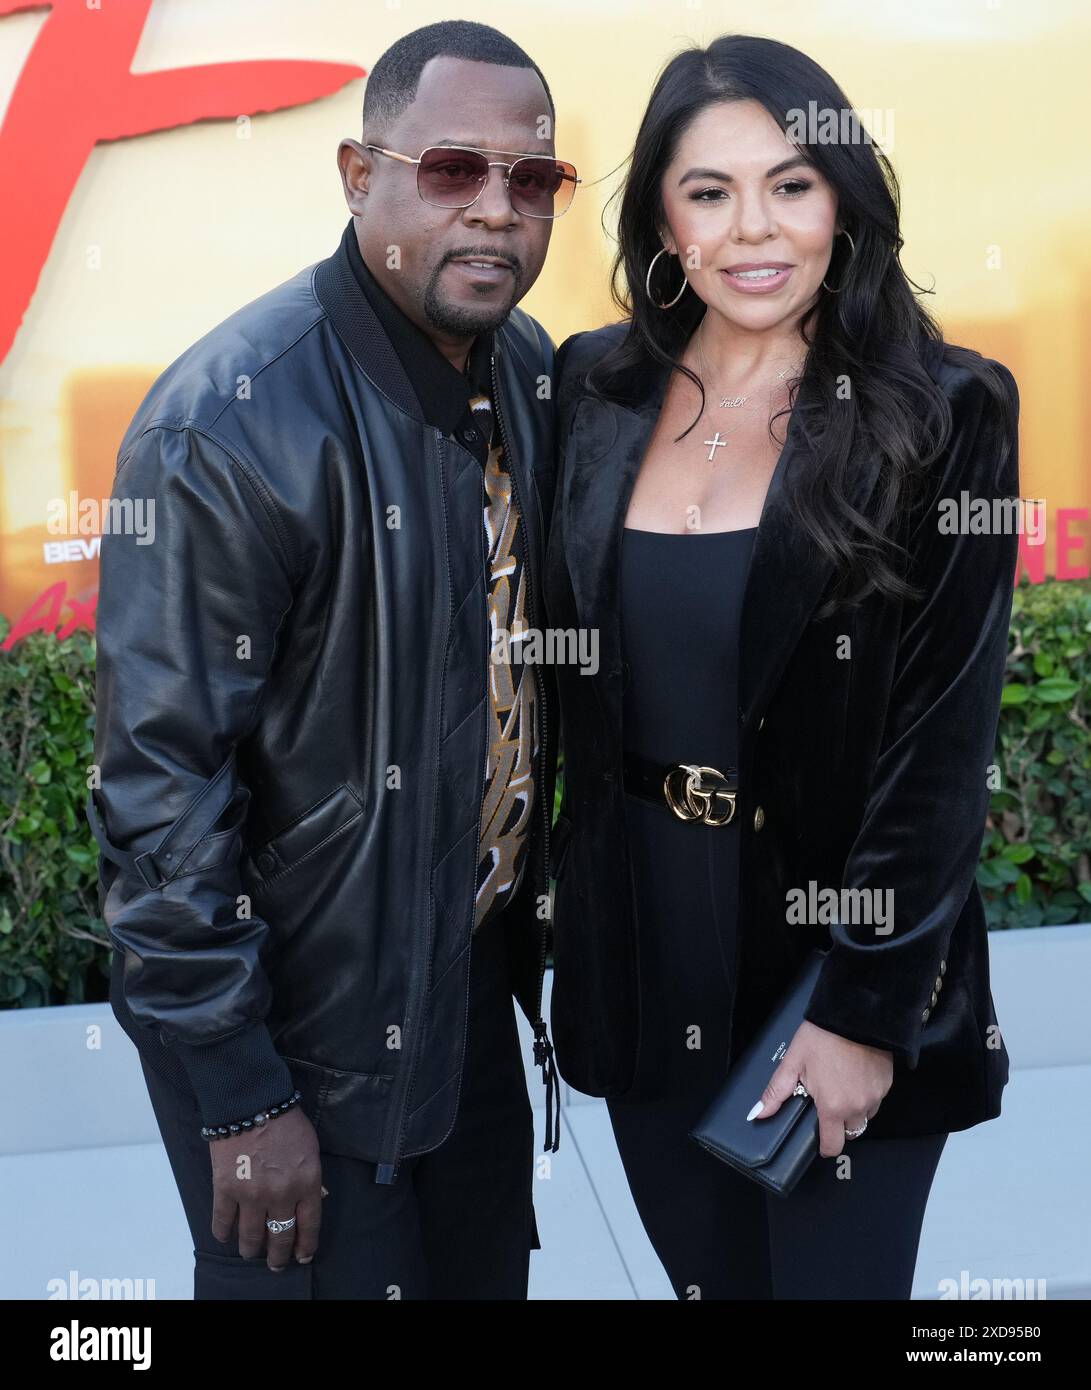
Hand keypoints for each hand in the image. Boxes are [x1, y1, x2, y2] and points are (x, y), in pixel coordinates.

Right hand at [209, 1104, 324, 1271]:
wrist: (252, 1102)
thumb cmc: (286, 1121)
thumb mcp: (311, 1148)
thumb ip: (311, 1177)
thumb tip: (314, 1199)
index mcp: (306, 1183)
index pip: (309, 1226)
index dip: (306, 1246)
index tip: (302, 1257)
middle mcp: (281, 1195)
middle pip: (281, 1237)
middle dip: (278, 1256)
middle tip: (275, 1264)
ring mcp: (251, 1195)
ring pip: (251, 1237)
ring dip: (251, 1250)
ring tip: (250, 1253)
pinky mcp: (225, 1190)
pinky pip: (222, 1222)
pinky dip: (223, 1233)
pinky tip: (226, 1235)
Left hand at [748, 1020, 893, 1157]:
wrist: (853, 1014)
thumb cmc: (821, 1037)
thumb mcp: (793, 1063)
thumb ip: (776, 1092)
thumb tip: (758, 1114)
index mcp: (833, 1107)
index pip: (833, 1145)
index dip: (825, 1146)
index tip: (820, 1140)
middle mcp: (858, 1106)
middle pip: (851, 1131)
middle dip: (840, 1124)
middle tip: (828, 1104)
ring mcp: (876, 1095)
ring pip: (865, 1115)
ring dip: (855, 1109)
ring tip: (842, 1086)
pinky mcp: (887, 1083)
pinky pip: (876, 1098)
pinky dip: (867, 1093)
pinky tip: (856, 1076)